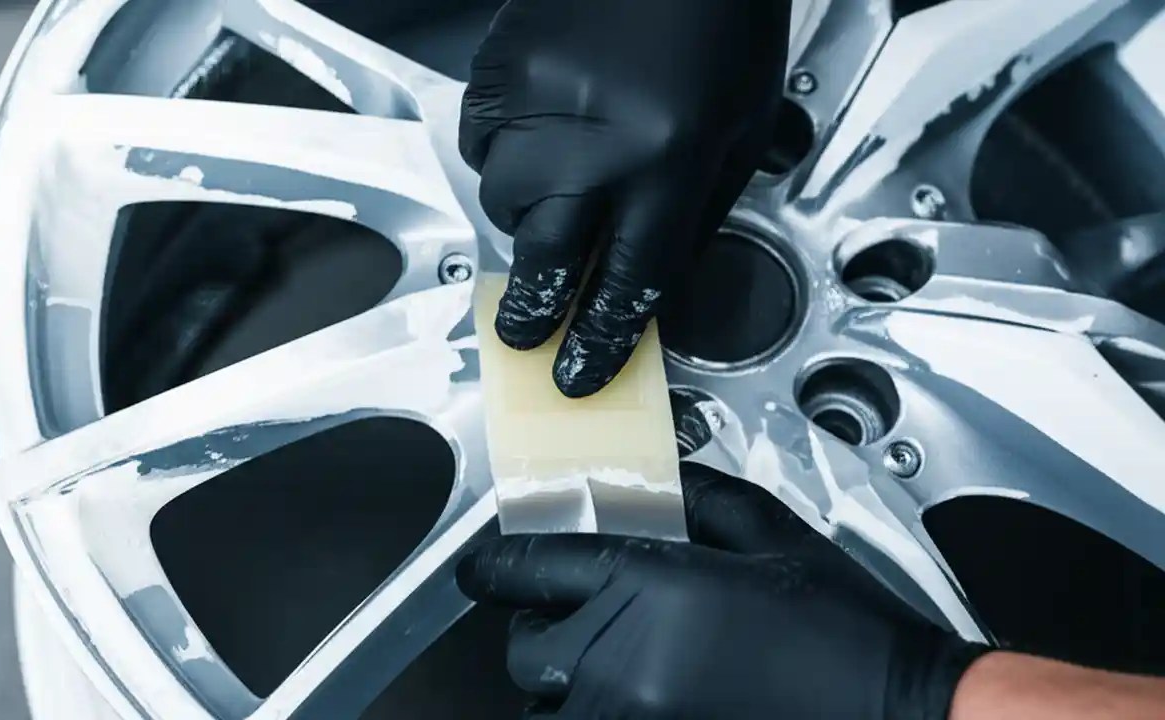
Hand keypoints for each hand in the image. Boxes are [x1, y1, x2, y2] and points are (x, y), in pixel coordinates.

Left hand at [457, 465, 989, 718]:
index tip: (486, 564)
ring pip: (542, 703)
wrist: (899, 713)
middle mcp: (623, 660)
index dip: (494, 562)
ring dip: (559, 681)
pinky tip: (625, 697)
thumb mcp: (773, 535)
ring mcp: (629, 718)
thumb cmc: (845, 632)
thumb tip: (655, 486)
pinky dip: (583, 713)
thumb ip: (701, 499)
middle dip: (537, 623)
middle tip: (570, 612)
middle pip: (523, 645)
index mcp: (650, 588)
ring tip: (605, 666)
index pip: (529, 567)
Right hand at [461, 1, 790, 396]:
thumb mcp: (742, 133)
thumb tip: (645, 290)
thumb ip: (694, 218)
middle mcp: (596, 140)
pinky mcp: (500, 69)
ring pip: (504, 202)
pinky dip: (500, 158)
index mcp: (669, 161)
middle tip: (527, 335)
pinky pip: (478, 145)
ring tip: (561, 195)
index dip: (600, 341)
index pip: (627, 283)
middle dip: (535, 312)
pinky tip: (536, 140)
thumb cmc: (723, 28)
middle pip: (546, 258)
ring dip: (528, 219)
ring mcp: (537, 103)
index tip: (577, 375)